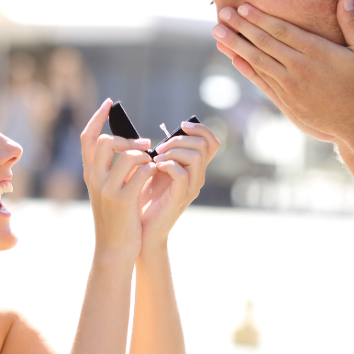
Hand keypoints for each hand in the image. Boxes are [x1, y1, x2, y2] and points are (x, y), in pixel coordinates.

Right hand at [80, 99, 156, 263]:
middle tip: (145, 145)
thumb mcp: (108, 191)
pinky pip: (142, 172)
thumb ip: (113, 170)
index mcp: (90, 174)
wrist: (114, 249)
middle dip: (127, 139)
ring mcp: (107, 190)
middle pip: (105, 142)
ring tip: (153, 164)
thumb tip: (131, 145)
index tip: (109, 103)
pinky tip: (156, 175)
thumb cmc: (117, 218)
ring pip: (128, 156)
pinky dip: (152, 169)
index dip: (97, 117)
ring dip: (145, 156)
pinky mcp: (123, 201)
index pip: (87, 138)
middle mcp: (94, 179)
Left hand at [136, 122, 219, 255]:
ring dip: (173, 151)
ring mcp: (191, 188)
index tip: (181, 126)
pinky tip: (155, 167)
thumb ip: (165, 154)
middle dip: (179, 140)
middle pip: (203, 145)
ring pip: (195, 156)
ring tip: (155, 158)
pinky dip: (168, 165)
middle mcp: (198, 177)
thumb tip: (163, 135)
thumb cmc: (145, 197)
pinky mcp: (180, 197)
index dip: (200, 129)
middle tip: (159, 148)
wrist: (141, 227)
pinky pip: (182, 174)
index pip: (212, 143)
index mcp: (194, 168)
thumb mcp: (156, 169)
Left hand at [212, 0, 353, 139]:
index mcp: (316, 52)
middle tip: (222, 12)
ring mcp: (290, 85)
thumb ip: (351, 25)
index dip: (260, 18)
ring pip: (257, 61)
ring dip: (235, 46)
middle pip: (264, 43)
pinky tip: (233, 58)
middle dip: (240, 26)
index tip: (243, 6)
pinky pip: (261, 81)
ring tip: (218, 32)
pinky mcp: (286, 100)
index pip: (281, 30)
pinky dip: (246, 69)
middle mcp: (299, 67)